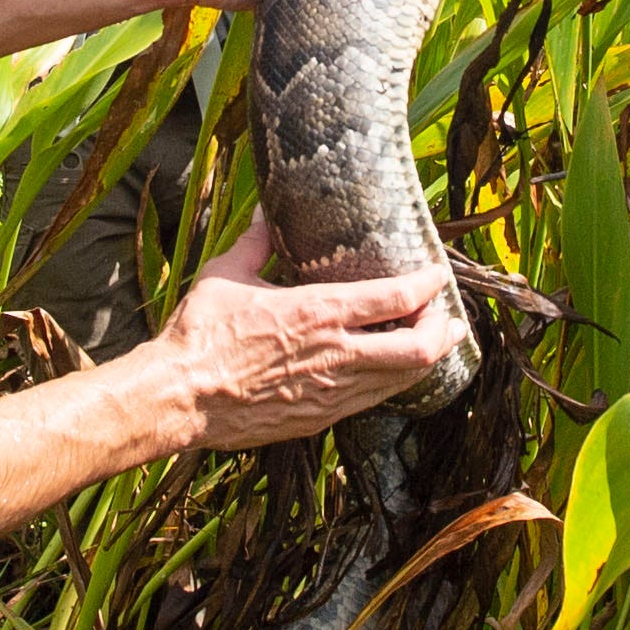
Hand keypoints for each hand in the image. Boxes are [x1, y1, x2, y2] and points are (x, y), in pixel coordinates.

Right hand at [134, 219, 466, 449]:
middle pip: (419, 348)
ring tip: (433, 343)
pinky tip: (389, 372)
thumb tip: (264, 210)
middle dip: (443, 331)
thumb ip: (256, 242)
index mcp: (319, 311)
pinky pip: (372, 402)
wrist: (181, 396)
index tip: (438, 274)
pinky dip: (392, 384)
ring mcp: (332, 392)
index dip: (428, 285)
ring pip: (402, 380)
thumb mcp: (226, 274)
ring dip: (424, 360)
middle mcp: (337, 354)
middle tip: (449, 317)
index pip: (398, 298)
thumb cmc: (201, 334)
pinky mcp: (319, 418)